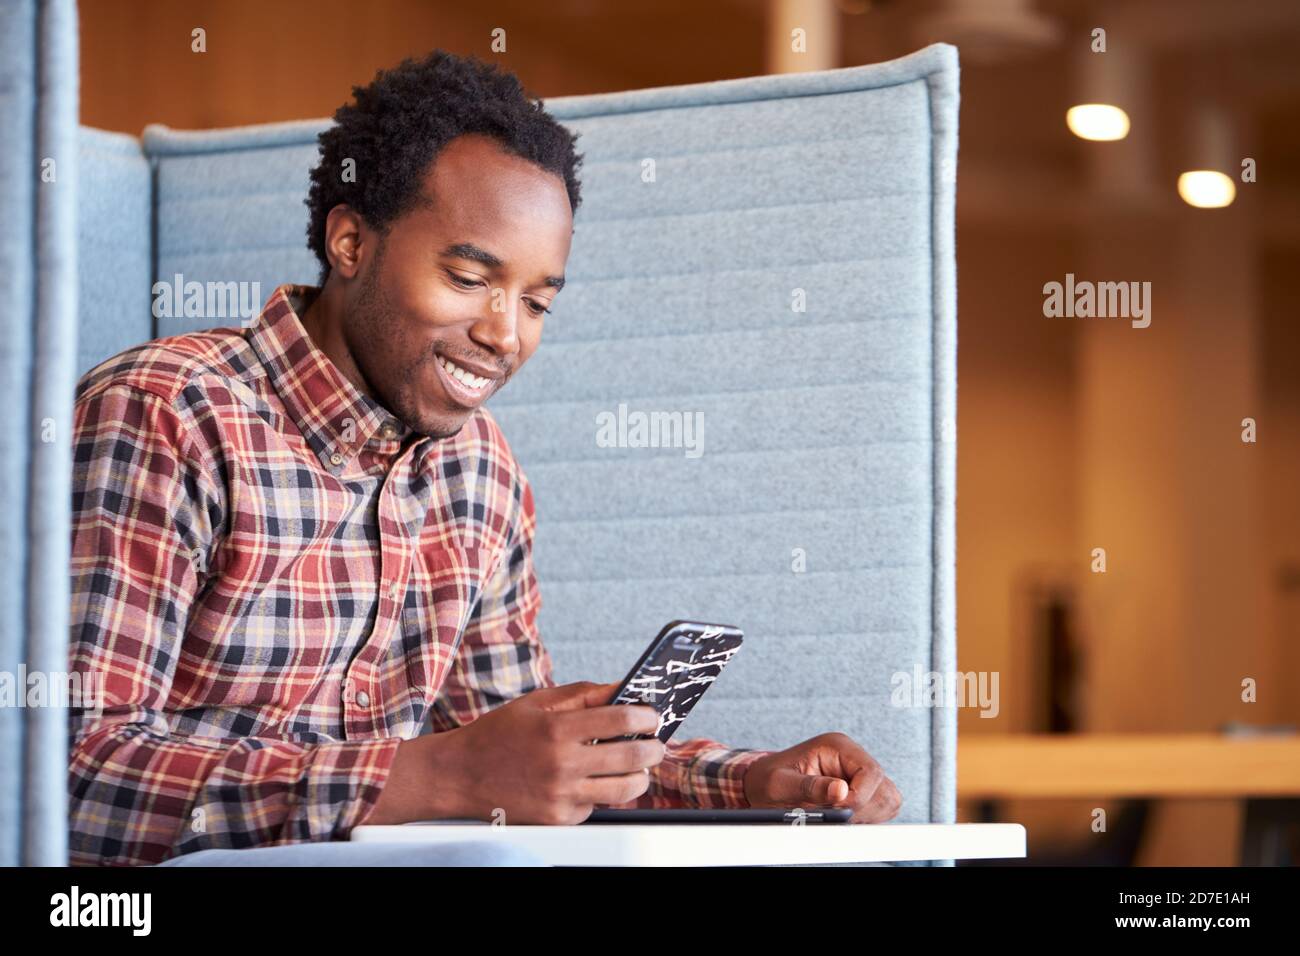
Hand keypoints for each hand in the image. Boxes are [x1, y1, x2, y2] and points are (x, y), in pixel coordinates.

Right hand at [364, 681, 664, 825]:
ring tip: (639, 767)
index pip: (619, 720)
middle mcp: (561, 764)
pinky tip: (593, 782)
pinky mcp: (558, 819)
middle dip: (653, 748)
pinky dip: (602, 794)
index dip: (645, 717)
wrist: (459, 775)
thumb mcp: (536, 702)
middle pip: (631, 757)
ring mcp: (561, 795)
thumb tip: (619, 688)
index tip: (652, 717)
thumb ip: (581, 695)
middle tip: (656, 744)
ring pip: (624, 790)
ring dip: (640, 776)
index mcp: (556, 728)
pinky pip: (597, 807)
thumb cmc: (496, 735)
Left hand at [741, 732, 901, 822]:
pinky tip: (841, 821)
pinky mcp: (858, 791)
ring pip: (886, 800)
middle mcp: (851, 757)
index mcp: (836, 746)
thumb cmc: (767, 779)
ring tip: (836, 819)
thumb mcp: (780, 783)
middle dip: (863, 810)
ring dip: (866, 817)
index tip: (840, 811)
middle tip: (836, 818)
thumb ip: (810, 787)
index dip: (860, 797)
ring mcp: (857, 774)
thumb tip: (841, 791)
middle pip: (883, 788)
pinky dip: (865, 820)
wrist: (760, 785)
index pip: (871, 771)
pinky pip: (878, 810)